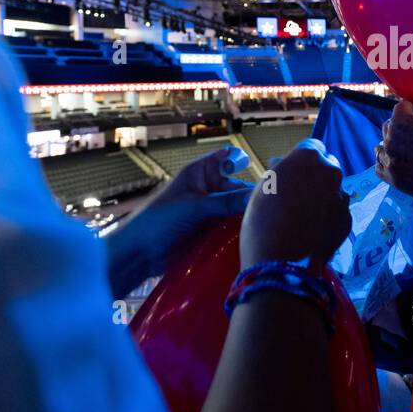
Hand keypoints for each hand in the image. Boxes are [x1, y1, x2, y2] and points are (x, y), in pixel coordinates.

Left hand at [107, 147, 253, 294]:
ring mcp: (209, 211)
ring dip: (247, 215)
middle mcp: (207, 190)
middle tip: (272, 203)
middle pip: (238, 187)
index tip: (267, 168)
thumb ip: (228, 202)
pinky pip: (232, 228)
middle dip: (251, 194)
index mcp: (200, 173)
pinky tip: (254, 234)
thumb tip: (258, 197)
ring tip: (266, 220)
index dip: (244, 161)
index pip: (227, 159)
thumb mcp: (195, 207)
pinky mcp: (210, 231)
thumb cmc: (158, 220)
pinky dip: (241, 230)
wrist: (140, 252)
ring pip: (237, 209)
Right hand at [241, 138, 350, 268]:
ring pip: (334, 190)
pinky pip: (338, 212)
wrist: (281, 263)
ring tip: (304, 218)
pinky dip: (329, 218)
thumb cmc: (262, 221)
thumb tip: (283, 164)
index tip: (293, 174)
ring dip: (323, 198)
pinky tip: (312, 232)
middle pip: (327, 168)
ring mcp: (342, 197)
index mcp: (308, 157)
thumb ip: (279, 170)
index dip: (302, 161)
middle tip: (298, 196)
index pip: (312, 148)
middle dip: (316, 177)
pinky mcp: (348, 220)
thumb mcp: (262, 188)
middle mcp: (331, 172)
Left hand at [376, 99, 412, 203]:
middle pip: (390, 125)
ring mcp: (390, 161)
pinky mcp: (393, 179)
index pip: (402, 106)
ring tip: (410, 148)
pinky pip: (380, 166)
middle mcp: (390, 140)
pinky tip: (398, 159)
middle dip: (403, 125)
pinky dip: (387, 160)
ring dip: (394, 143)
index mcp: (401, 121)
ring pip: (383, 146)